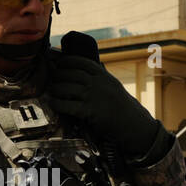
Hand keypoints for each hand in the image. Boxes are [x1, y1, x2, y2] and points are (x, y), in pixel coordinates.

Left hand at [46, 34, 161, 156]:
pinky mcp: (90, 112)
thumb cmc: (123, 108)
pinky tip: (53, 103)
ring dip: (56, 89)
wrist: (134, 125)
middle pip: (72, 74)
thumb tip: (90, 69)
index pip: (83, 62)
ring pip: (68, 88)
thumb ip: (102, 78)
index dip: (68, 60)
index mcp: (104, 76)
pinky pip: (69, 106)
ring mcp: (94, 97)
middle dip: (58, 74)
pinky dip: (58, 104)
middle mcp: (99, 84)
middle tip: (51, 78)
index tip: (59, 62)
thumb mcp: (114, 87)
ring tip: (51, 90)